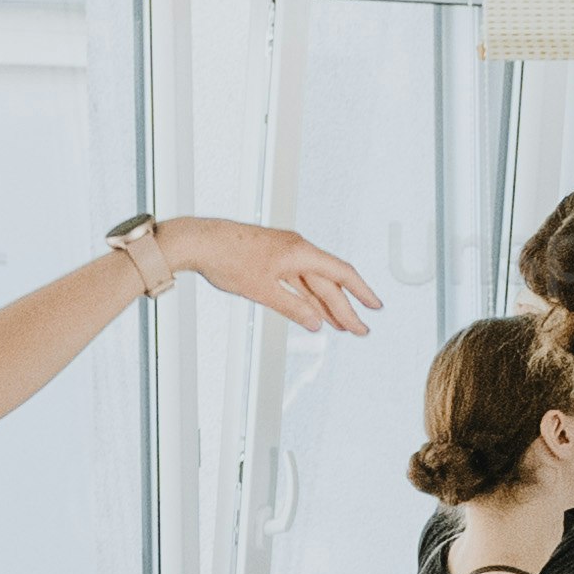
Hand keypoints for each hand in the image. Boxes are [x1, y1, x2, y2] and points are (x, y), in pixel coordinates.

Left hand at [152, 220, 382, 339]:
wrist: (198, 241)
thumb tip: (316, 324)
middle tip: (359, 331)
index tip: (375, 308)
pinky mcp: (271, 259)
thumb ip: (292, 307)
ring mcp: (284, 254)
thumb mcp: (262, 290)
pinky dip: (306, 298)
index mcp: (300, 252)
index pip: (341, 273)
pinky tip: (313, 312)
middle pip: (328, 283)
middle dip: (345, 309)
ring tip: (341, 327)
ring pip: (312, 284)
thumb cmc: (226, 259)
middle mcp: (296, 249)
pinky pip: (296, 281)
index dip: (361, 292)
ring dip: (326, 306)